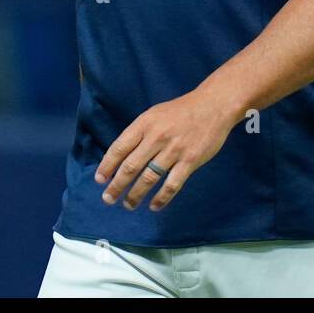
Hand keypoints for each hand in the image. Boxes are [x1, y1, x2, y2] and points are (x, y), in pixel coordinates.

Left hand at [96, 89, 239, 211]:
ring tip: (128, 204)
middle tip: (109, 199)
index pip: (120, 148)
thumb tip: (122, 157)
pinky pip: (172, 184)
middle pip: (131, 166)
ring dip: (136, 195)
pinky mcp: (190, 160)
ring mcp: (174, 150)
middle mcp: (156, 137)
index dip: (107, 166)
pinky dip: (162, 198)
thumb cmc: (181, 111)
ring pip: (149, 178)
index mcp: (145, 124)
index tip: (100, 180)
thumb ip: (139, 133)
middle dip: (117, 185)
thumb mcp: (154, 114)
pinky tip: (154, 206)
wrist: (213, 106)